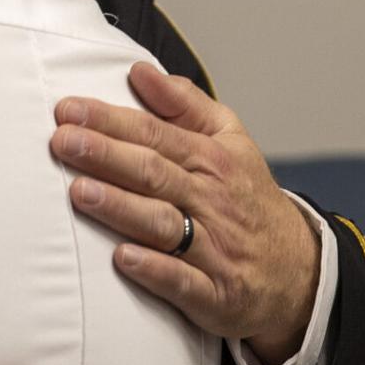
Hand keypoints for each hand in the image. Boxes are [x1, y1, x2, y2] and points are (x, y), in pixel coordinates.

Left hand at [50, 62, 320, 364]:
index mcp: (212, 160)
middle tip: (63, 141)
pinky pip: (184, 282)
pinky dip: (155, 271)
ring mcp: (215, 249)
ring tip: (80, 192)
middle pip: (154, 173)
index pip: (154, 133)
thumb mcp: (230, 141)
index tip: (67, 110)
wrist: (301, 272)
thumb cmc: (247, 198)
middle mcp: (212, 201)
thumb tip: (139, 70)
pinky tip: (122, 258)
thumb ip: (183, 103)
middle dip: (106, 156)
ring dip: (121, 208)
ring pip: (163, 224)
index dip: (110, 121)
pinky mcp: (215, 294)